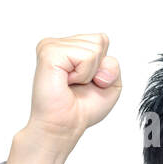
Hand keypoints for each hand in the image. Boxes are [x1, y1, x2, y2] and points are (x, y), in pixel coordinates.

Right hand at [0, 34, 122, 163]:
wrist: (66, 124)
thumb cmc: (83, 106)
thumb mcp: (111, 84)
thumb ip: (113, 64)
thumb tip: (100, 54)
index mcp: (71, 47)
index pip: (102, 39)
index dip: (104, 66)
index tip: (89, 81)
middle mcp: (59, 43)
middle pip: (100, 40)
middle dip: (99, 68)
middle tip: (80, 84)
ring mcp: (51, 46)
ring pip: (95, 48)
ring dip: (89, 73)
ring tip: (72, 84)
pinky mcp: (49, 53)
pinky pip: (85, 56)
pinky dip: (84, 74)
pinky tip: (67, 82)